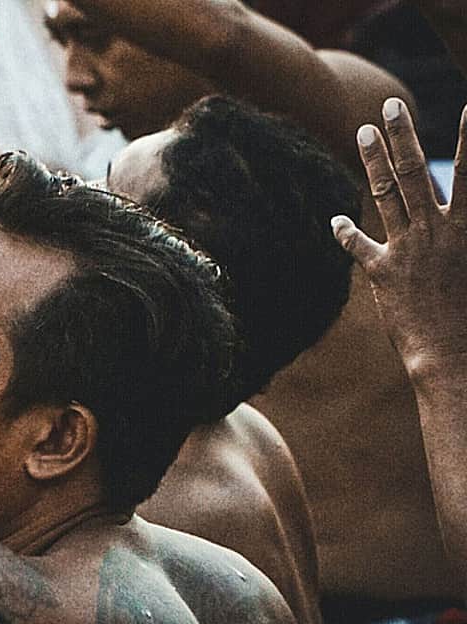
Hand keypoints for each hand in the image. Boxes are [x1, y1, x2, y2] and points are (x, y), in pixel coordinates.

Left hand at [332, 98, 466, 379]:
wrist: (455, 356)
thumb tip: (465, 217)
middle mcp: (436, 231)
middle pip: (415, 172)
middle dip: (402, 135)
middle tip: (389, 105)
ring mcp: (407, 249)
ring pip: (386, 195)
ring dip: (373, 162)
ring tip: (363, 132)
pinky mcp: (383, 273)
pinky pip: (359, 246)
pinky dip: (345, 233)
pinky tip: (334, 220)